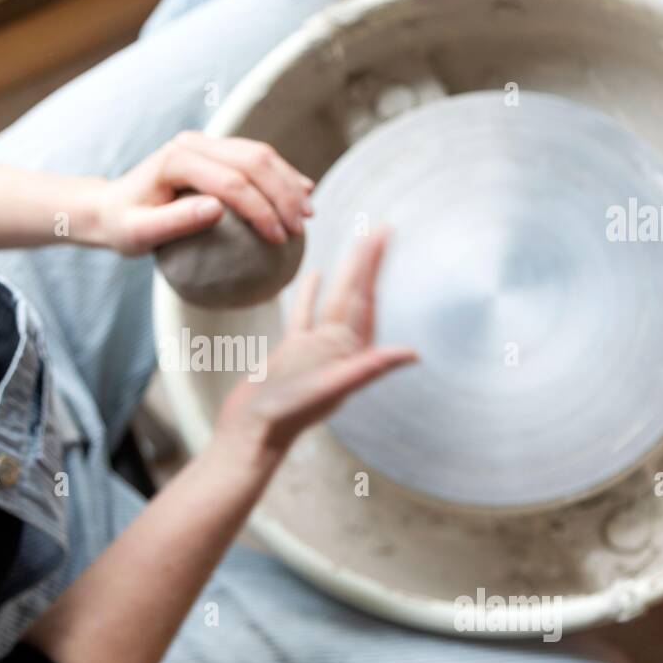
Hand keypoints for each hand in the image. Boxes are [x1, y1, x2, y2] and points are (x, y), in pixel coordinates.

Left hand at [95, 131, 314, 255]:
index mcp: (177, 159)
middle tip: (300, 228)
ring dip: (289, 182)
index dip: (260, 209)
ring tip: (307, 214)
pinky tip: (302, 192)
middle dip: (283, 194)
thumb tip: (216, 209)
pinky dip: (282, 175)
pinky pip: (256, 157)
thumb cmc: (123, 226)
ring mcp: (206, 143)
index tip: (278, 239)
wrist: (112, 207)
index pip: (232, 181)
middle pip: (253, 160)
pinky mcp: (216, 151)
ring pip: (260, 154)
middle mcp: (194, 142)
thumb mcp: (137, 233)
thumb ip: (173, 223)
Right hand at [212, 226, 417, 470]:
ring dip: (347, 273)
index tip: (385, 236)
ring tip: (357, 244)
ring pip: (334, 300)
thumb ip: (368, 368)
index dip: (375, 267)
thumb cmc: (286, 416)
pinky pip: (305, 313)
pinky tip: (316, 273)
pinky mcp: (293, 350)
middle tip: (381, 228)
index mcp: (348, 353)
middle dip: (368, 261)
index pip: (366, 300)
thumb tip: (412, 354)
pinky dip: (312, 292)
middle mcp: (337, 348)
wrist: (250, 434)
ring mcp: (316, 348)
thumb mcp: (329, 389)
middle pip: (356, 294)